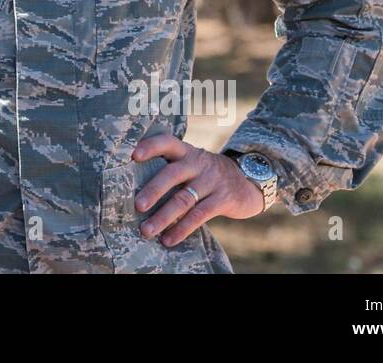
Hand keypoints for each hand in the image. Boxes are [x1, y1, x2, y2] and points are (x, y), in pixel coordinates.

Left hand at [131, 134, 265, 245]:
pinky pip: (199, 215)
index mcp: (186, 152)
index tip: (133, 155)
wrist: (248, 182)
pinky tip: (168, 239)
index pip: (167, 142)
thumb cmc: (207, 175)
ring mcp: (211, 181)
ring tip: (146, 230)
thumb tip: (135, 190)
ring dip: (163, 217)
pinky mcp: (223, 199)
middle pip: (172, 174)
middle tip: (137, 206)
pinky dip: (182, 229)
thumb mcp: (193, 164)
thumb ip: (171, 170)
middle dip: (153, 191)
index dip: (151, 147)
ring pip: (183, 199)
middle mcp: (198, 164)